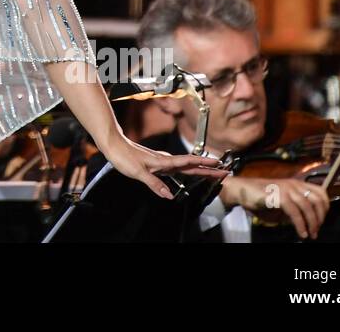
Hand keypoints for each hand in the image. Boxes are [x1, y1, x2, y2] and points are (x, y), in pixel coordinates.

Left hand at [101, 134, 228, 199]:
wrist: (114, 145)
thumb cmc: (124, 156)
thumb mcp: (138, 172)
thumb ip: (154, 183)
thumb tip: (169, 196)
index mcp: (164, 162)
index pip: (189, 163)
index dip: (204, 164)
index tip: (219, 165)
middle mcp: (165, 160)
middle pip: (192, 164)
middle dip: (209, 168)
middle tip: (225, 170)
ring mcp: (162, 161)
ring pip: (186, 165)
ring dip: (200, 168)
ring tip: (213, 172)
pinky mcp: (157, 162)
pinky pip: (177, 166)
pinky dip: (187, 168)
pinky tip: (188, 170)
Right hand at [220, 176, 328, 238]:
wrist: (242, 190)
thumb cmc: (261, 196)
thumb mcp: (282, 200)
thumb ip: (294, 207)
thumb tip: (306, 221)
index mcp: (296, 183)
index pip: (320, 192)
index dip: (325, 207)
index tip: (322, 219)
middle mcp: (294, 184)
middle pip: (317, 200)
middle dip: (320, 217)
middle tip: (317, 229)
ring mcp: (287, 189)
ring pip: (307, 207)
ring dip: (312, 223)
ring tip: (311, 234)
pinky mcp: (279, 196)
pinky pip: (295, 213)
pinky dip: (300, 225)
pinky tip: (301, 233)